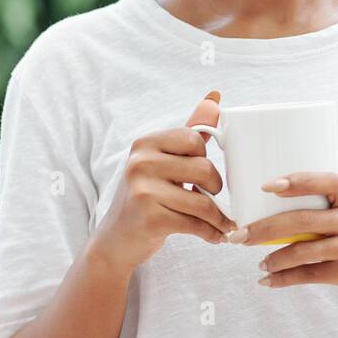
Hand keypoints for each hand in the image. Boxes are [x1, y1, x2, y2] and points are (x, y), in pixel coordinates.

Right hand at [86, 90, 238, 273]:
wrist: (116, 240)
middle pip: (204, 169)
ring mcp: (142, 191)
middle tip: (213, 198)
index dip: (206, 158)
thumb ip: (191, 130)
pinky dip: (211, 233)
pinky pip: (196, 224)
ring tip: (222, 222)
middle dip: (215, 188)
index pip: (195, 139)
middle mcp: (140, 163)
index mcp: (145, 144)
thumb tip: (214, 97)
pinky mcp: (150, 219)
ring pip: (203, 201)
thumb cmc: (146, 197)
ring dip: (218, 217)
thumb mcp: (163, 160)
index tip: (203, 174)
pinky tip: (214, 236)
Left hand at [233, 171, 337, 315]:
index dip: (297, 181)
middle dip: (264, 227)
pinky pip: (309, 275)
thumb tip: (280, 221)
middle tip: (239, 234)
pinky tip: (269, 281)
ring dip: (274, 257)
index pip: (326, 182)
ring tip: (260, 262)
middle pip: (302, 219)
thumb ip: (332, 218)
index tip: (267, 185)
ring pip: (302, 249)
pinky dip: (284, 279)